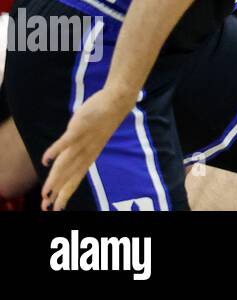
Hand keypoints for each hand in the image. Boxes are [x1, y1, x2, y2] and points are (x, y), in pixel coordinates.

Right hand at [41, 87, 133, 210]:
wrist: (117, 102)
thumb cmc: (100, 121)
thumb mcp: (90, 140)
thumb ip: (76, 152)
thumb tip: (62, 161)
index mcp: (89, 156)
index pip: (75, 179)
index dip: (65, 194)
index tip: (56, 209)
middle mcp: (86, 152)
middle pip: (69, 175)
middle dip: (57, 192)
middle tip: (45, 208)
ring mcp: (83, 140)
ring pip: (66, 162)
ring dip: (55, 178)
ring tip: (45, 192)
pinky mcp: (80, 127)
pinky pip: (67, 140)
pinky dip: (55, 150)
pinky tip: (45, 160)